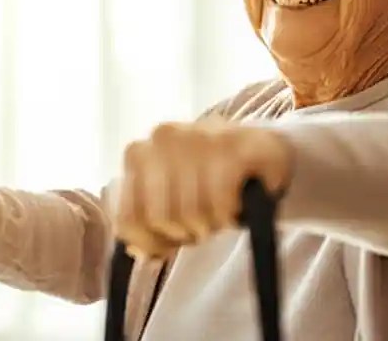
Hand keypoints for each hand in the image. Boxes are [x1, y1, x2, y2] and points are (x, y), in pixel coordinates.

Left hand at [113, 120, 291, 258]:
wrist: (259, 150)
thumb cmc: (207, 182)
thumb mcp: (170, 202)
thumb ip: (146, 224)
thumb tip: (138, 250)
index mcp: (138, 153)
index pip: (128, 218)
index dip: (152, 242)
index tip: (173, 242)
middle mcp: (163, 137)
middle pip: (160, 218)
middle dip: (185, 232)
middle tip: (203, 226)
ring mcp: (197, 136)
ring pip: (191, 211)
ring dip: (211, 223)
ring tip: (221, 213)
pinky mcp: (232, 144)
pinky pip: (221, 200)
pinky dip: (231, 213)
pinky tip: (237, 204)